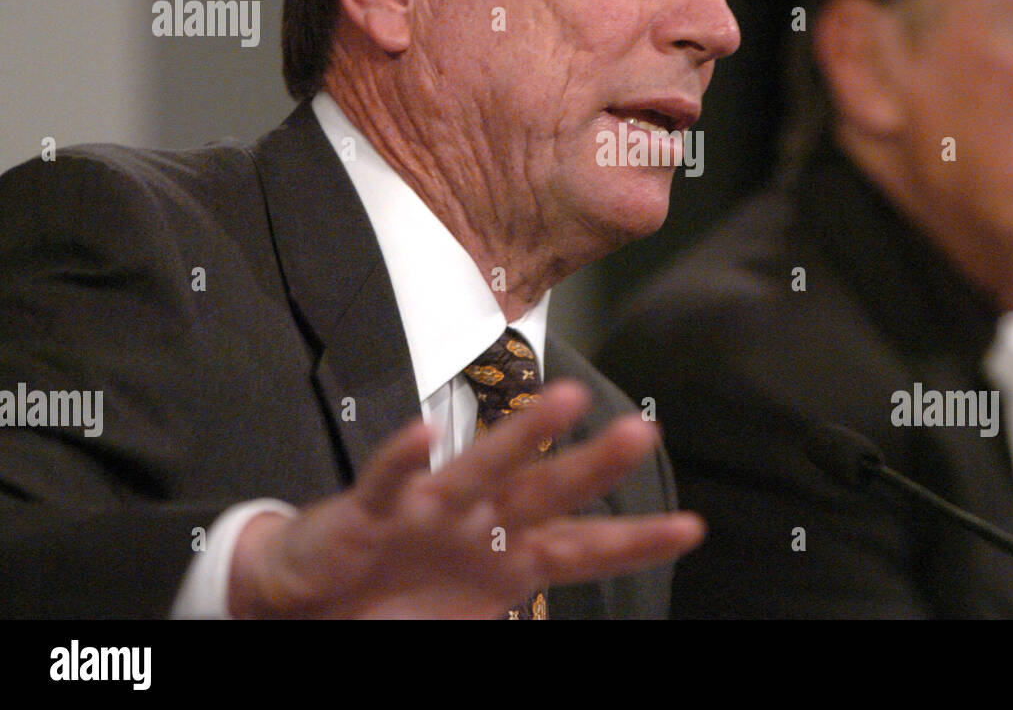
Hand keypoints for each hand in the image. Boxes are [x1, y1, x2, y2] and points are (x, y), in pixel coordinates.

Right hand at [227, 380, 702, 617]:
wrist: (304, 606)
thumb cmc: (390, 608)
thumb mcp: (464, 627)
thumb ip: (506, 618)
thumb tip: (542, 629)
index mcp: (507, 559)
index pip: (583, 548)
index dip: (634, 541)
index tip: (690, 528)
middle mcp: (479, 525)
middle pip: (547, 491)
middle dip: (594, 466)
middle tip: (641, 432)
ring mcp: (429, 511)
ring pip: (483, 466)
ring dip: (522, 436)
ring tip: (566, 401)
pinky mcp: (371, 510)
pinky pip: (388, 480)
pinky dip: (403, 459)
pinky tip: (423, 433)